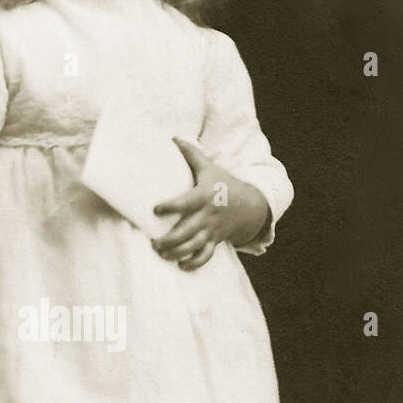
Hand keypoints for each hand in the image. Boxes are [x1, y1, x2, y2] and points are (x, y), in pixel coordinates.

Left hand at [152, 138, 269, 270]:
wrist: (249, 204)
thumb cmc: (223, 184)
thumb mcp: (209, 167)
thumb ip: (191, 154)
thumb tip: (173, 137)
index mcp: (204, 196)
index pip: (186, 202)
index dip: (171, 206)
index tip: (155, 208)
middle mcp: (207, 216)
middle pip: (188, 231)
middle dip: (170, 240)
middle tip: (154, 242)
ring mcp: (212, 231)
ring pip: (194, 247)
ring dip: (177, 253)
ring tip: (161, 253)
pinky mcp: (215, 241)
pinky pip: (205, 257)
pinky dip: (194, 264)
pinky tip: (180, 265)